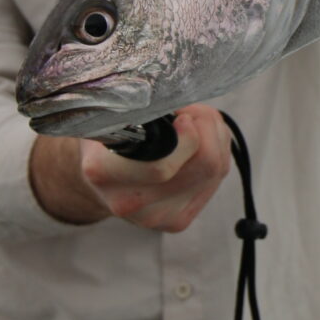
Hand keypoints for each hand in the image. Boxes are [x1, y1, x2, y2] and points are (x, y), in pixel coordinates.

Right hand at [79, 105, 232, 232]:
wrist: (101, 180)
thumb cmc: (108, 139)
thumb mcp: (111, 114)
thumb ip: (136, 108)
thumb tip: (179, 98)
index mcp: (104, 172)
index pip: (162, 166)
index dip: (186, 136)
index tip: (182, 115)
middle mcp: (130, 202)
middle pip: (203, 167)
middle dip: (207, 128)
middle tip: (191, 113)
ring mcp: (157, 218)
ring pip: (216, 170)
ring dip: (215, 137)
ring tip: (195, 124)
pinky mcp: (178, 221)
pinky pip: (217, 179)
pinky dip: (218, 153)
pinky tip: (200, 144)